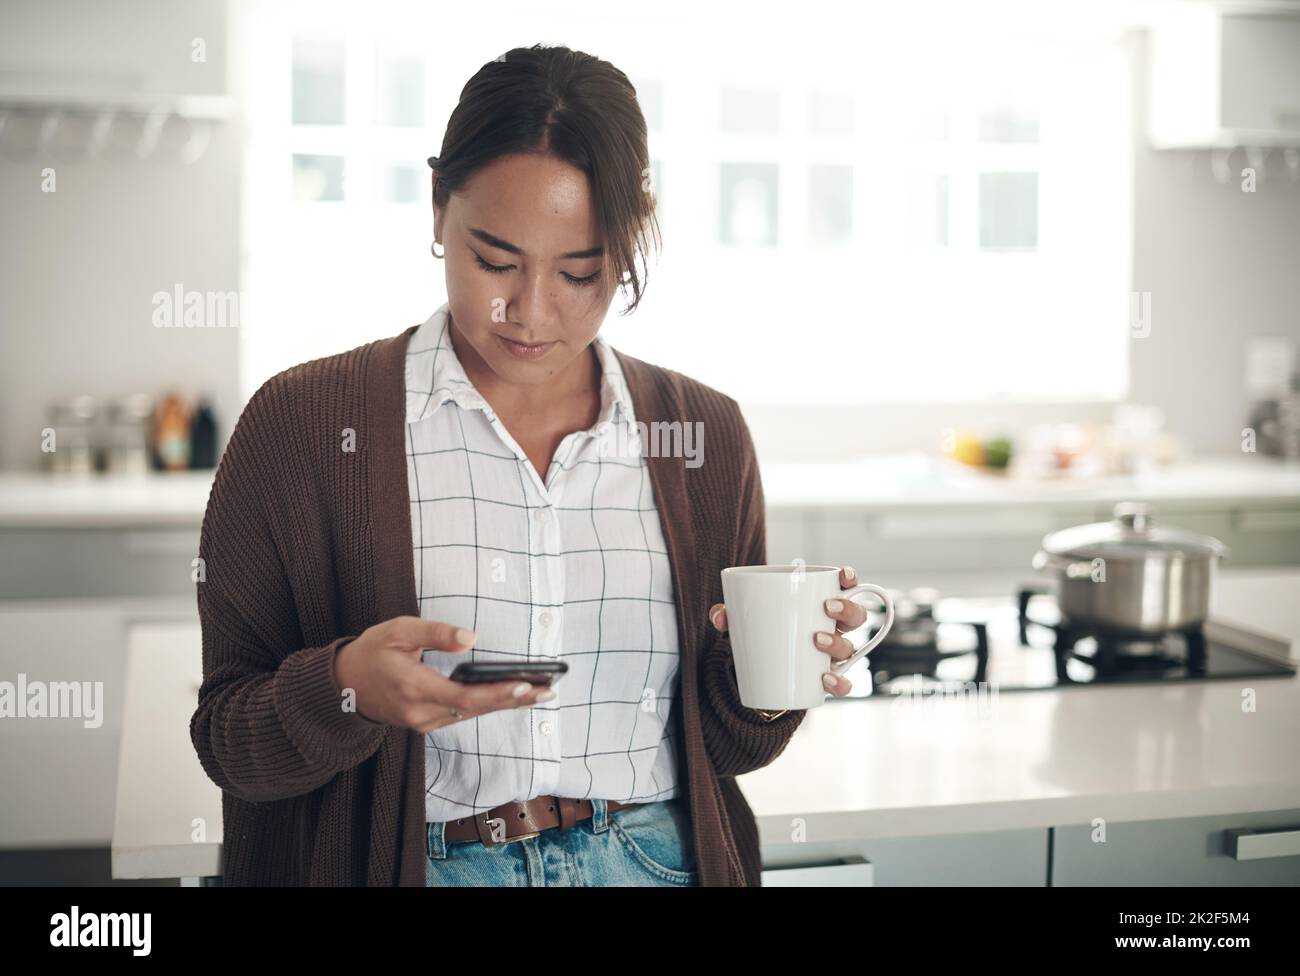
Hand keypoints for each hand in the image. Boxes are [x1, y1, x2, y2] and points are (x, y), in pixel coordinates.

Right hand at [332, 615, 552, 731]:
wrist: (342, 686)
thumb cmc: (372, 652)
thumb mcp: (398, 630)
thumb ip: (435, 632)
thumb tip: (472, 638)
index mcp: (413, 687)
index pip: (463, 697)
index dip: (496, 694)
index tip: (525, 686)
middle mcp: (420, 712)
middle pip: (475, 710)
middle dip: (514, 700)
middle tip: (549, 692)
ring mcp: (423, 722)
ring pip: (471, 714)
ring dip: (506, 703)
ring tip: (541, 692)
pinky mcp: (426, 722)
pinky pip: (462, 715)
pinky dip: (488, 705)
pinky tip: (512, 696)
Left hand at [708, 565, 865, 697]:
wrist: (757, 671)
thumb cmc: (759, 633)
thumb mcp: (743, 619)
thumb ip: (730, 613)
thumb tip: (720, 615)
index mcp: (818, 605)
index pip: (845, 587)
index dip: (850, 579)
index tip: (842, 575)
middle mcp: (833, 629)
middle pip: (856, 616)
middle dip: (848, 609)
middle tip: (827, 607)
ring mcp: (831, 655)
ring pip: (851, 648)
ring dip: (838, 642)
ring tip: (816, 639)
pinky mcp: (825, 680)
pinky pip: (843, 684)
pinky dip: (839, 683)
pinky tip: (825, 679)